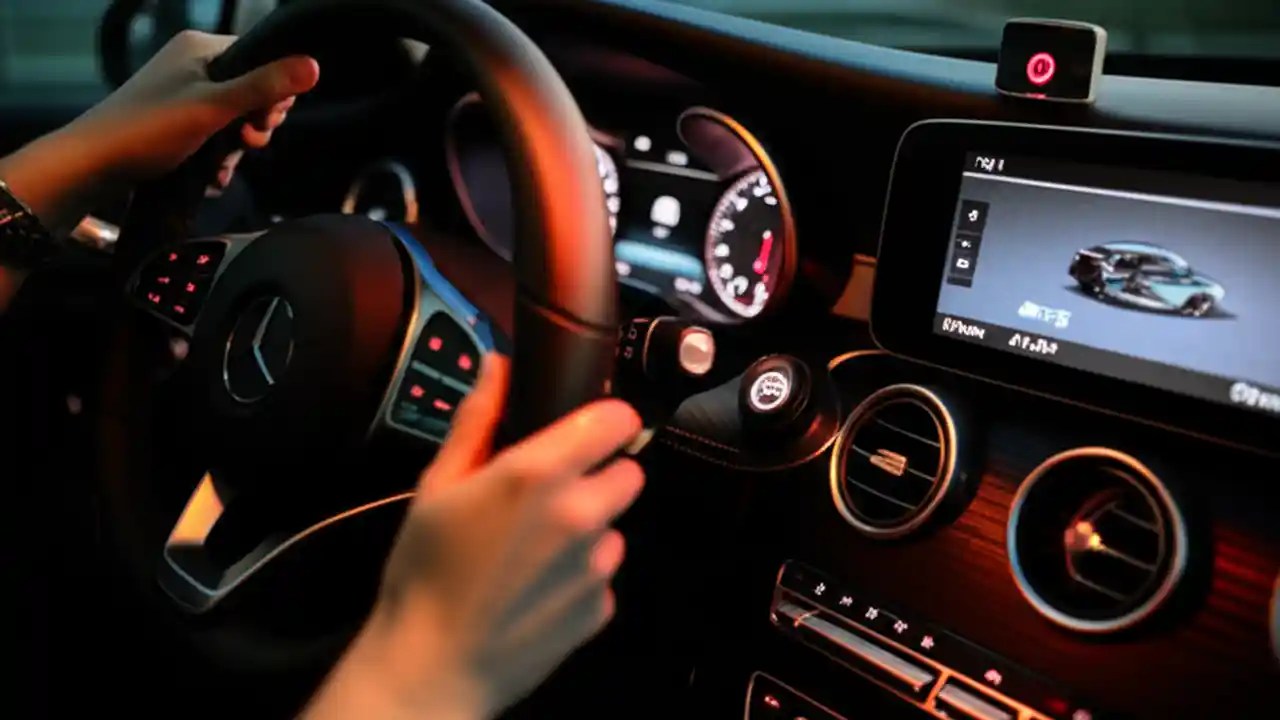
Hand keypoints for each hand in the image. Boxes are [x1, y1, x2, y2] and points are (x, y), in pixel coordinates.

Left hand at [0, 30, 318, 233]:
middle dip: (256, 125)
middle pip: (252, 91)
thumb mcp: (214, 107)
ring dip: (237, 149)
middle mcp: (193, 65)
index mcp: (201, 48)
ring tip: (222, 166)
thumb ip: (265, 86)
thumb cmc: (150, 129)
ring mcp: (184, 93)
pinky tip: (212, 174)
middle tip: (245, 143)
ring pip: (235, 119)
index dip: (273, 92)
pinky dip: (218, 156)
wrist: (93, 164)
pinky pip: (215, 134)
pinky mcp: (176, 121)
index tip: (264, 120)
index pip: (262, 58)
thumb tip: (315, 64)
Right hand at [306, 356, 643, 719]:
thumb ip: (478, 418)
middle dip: (598, 476)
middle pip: (627, 473)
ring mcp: (596, 566)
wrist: (431, 666)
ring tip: (534, 550)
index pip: (618, 420)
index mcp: (540, 473)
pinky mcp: (601, 608)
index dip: (606, 419)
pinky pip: (604, 577)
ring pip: (615, 527)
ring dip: (589, 530)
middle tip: (550, 495)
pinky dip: (580, 577)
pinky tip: (537, 587)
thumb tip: (499, 365)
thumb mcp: (438, 484)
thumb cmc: (424, 571)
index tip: (589, 428)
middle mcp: (581, 514)